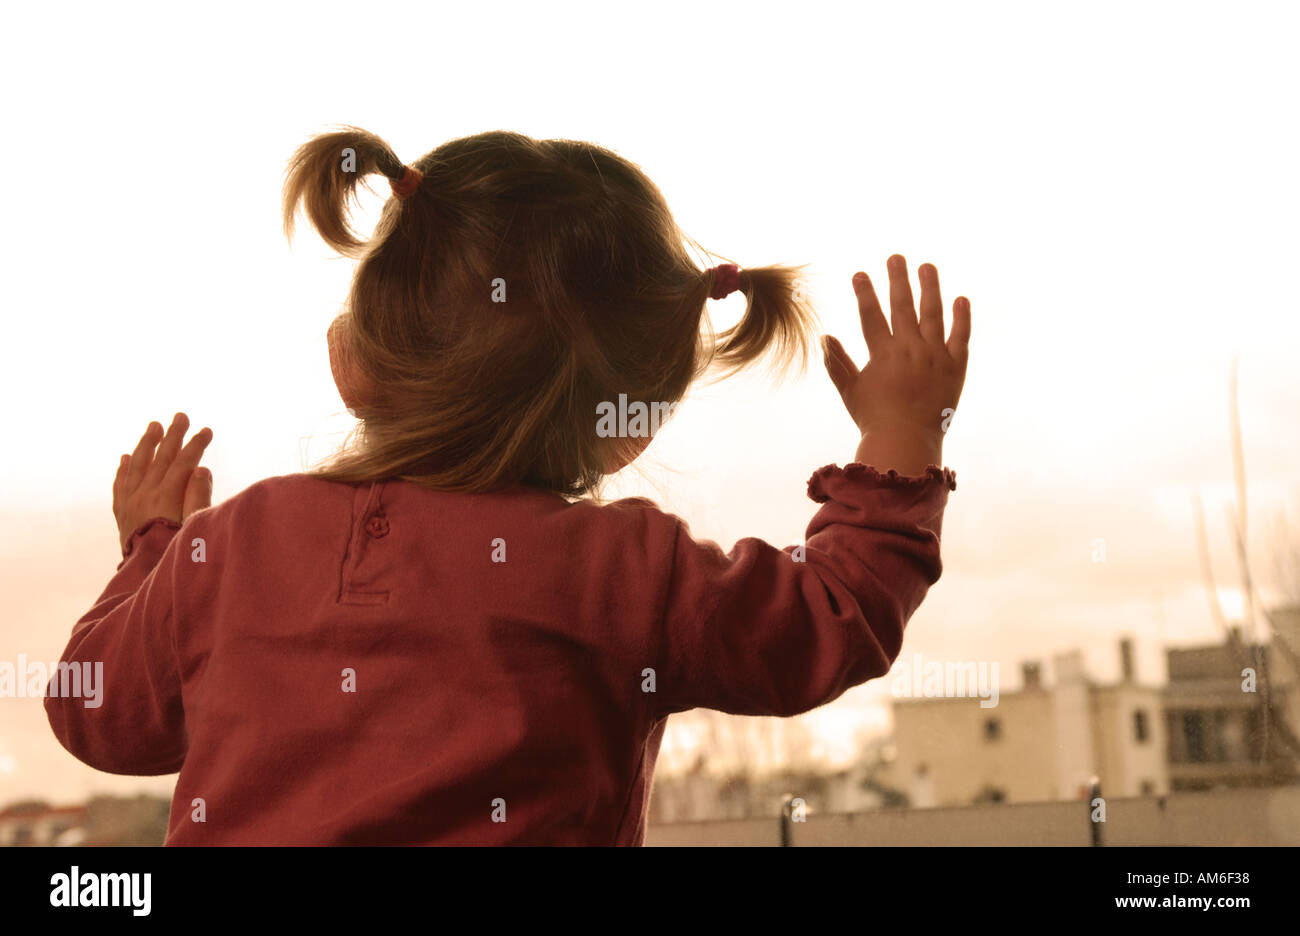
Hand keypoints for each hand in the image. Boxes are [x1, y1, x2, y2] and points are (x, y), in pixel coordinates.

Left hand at [113, 413, 213, 552]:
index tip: (206, 430)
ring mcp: (130, 503)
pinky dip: (123, 468)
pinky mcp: (121, 514)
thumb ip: (198, 496)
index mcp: (166, 496)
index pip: (183, 462)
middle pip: (160, 457)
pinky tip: (125, 457)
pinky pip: (120, 484)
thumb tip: (201, 469)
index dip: (196, 445)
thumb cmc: (177, 553)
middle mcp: (145, 494)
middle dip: (172, 435)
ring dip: (146, 444)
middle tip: (181, 416)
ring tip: (153, 427)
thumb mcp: (196, 525)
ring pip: (137, 465)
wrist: (145, 577)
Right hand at [822, 255, 969, 472]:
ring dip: (930, 287)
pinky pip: (961, 336)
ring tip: (927, 267)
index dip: (865, 293)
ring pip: (933, 313)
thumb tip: (824, 337)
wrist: (906, 441)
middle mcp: (910, 349)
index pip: (872, 315)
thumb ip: (837, 362)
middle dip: (898, 279)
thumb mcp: (849, 390)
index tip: (860, 274)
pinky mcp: (956, 367)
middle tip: (896, 257)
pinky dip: (961, 318)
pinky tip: (960, 299)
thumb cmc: (874, 419)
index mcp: (883, 354)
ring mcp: (935, 356)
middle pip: (903, 306)